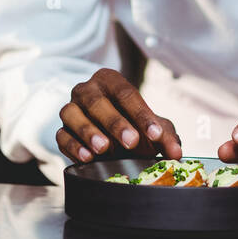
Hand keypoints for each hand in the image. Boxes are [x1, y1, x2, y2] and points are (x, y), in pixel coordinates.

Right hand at [58, 68, 181, 163]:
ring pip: (72, 114)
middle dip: (115, 122)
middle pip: (97, 102)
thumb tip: (176, 153)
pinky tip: (87, 157)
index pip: (127, 94)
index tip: (156, 135)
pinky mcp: (61, 130)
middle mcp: (87, 90)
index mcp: (110, 80)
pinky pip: (61, 135)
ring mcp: (71, 108)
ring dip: (88, 131)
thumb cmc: (132, 125)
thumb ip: (165, 136)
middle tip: (132, 142)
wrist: (110, 137)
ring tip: (104, 148)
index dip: (142, 114)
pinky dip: (73, 146)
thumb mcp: (151, 126)